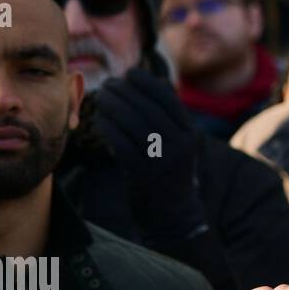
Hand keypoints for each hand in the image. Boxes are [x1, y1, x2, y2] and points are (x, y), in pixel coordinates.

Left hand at [93, 68, 199, 234]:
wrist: (173, 215)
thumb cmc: (170, 174)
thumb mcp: (178, 144)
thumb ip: (169, 117)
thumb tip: (154, 84)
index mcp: (188, 133)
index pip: (167, 97)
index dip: (146, 81)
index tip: (129, 74)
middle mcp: (179, 142)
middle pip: (147, 106)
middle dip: (124, 91)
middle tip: (107, 84)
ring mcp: (162, 158)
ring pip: (132, 121)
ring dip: (112, 105)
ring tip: (100, 97)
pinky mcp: (143, 172)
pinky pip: (120, 142)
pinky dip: (108, 127)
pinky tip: (99, 120)